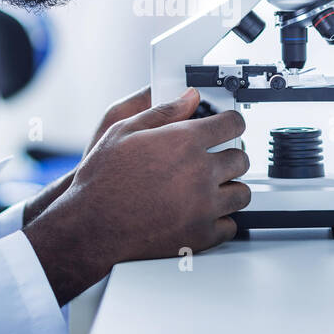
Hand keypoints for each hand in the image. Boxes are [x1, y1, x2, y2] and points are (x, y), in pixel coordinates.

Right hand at [24, 87, 249, 304]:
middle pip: (241, 159)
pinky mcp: (201, 235)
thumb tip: (189, 98)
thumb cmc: (103, 180)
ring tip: (213, 188)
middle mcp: (200, 172)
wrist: (91, 225)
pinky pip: (230, 226)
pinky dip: (222, 220)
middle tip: (216, 160)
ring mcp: (204, 206)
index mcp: (185, 142)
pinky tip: (206, 214)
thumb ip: (163, 111)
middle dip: (230, 156)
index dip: (232, 122)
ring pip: (242, 194)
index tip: (229, 127)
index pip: (233, 124)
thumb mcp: (124, 130)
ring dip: (231, 188)